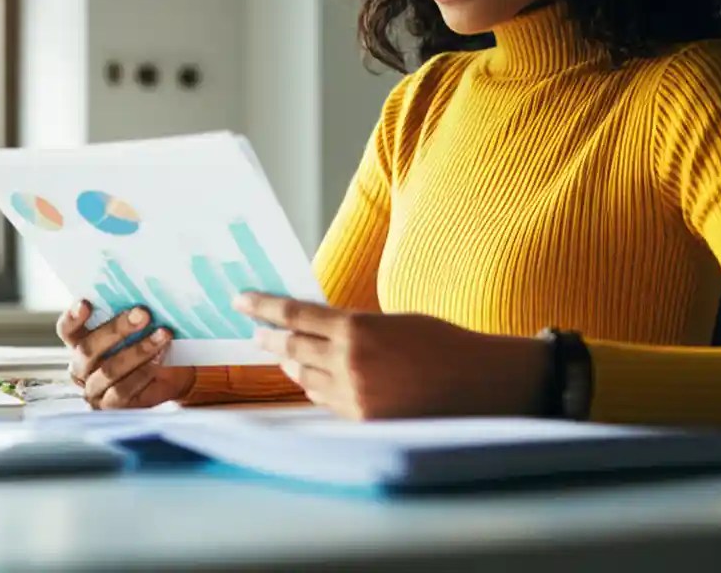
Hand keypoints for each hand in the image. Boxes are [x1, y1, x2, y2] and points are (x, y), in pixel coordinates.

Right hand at [56, 300, 195, 409]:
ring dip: (139, 351)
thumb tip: (139, 296)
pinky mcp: (111, 407)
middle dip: (117, 330)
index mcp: (78, 343)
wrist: (169, 375)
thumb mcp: (134, 327)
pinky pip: (124, 390)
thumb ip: (127, 315)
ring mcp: (94, 389)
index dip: (73, 318)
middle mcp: (80, 368)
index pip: (67, 330)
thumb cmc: (144, 342)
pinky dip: (144, 371)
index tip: (87, 303)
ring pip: (110, 370)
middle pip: (89, 350)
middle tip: (143, 313)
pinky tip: (160, 357)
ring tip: (162, 334)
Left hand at [235, 293, 551, 419]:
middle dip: (268, 337)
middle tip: (252, 331)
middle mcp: (348, 363)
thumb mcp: (393, 321)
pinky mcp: (363, 421)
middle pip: (291, 348)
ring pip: (304, 377)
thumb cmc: (443, 344)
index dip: (263, 306)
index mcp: (356, 328)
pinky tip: (309, 379)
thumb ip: (354, 326)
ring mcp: (354, 395)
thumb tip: (321, 328)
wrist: (479, 383)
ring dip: (289, 364)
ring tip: (278, 354)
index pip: (294, 314)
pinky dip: (314, 386)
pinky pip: (325, 400)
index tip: (241, 300)